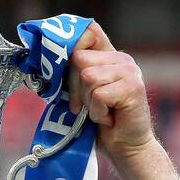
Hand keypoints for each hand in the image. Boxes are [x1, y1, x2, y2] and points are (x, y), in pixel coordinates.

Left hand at [66, 21, 154, 158]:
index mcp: (110, 56)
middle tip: (85, 107)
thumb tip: (45, 61)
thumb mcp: (83, 94)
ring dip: (88, 102)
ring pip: (88, 77)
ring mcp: (129, 71)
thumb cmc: (102, 123)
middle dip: (75, 86)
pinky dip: (98, 112)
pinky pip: (98, 95)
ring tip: (101, 112)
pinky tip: (109, 118)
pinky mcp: (133, 87)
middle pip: (79, 58)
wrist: (125, 148)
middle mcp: (122, 59)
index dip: (70, 45)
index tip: (59, 70)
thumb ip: (72, 75)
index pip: (88, 32)